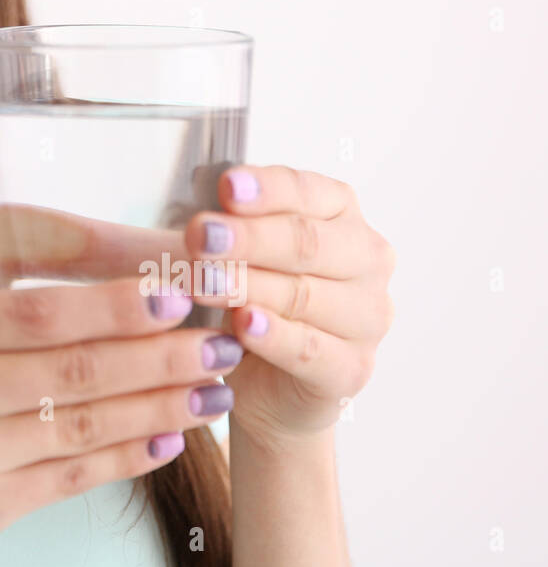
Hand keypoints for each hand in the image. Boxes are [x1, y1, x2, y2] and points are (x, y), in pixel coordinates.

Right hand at [0, 273, 240, 566]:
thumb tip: (93, 309)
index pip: (37, 311)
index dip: (116, 303)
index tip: (175, 291)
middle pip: (71, 366)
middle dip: (159, 352)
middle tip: (218, 340)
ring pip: (80, 421)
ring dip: (157, 406)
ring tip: (211, 392)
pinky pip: (65, 476)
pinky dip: (122, 457)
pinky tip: (163, 440)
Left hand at [185, 164, 395, 450]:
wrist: (266, 379)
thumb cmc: (254, 296)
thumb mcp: (237, 253)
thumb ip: (229, 229)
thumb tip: (203, 219)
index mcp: (340, 214)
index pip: (308, 192)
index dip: (267, 189)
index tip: (226, 187)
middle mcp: (365, 260)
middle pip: (306, 243)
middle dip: (248, 239)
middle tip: (200, 236)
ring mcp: (366, 317)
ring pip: (303, 295)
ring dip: (247, 286)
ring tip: (203, 282)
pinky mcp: (352, 368)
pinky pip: (310, 349)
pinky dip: (274, 336)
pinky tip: (244, 324)